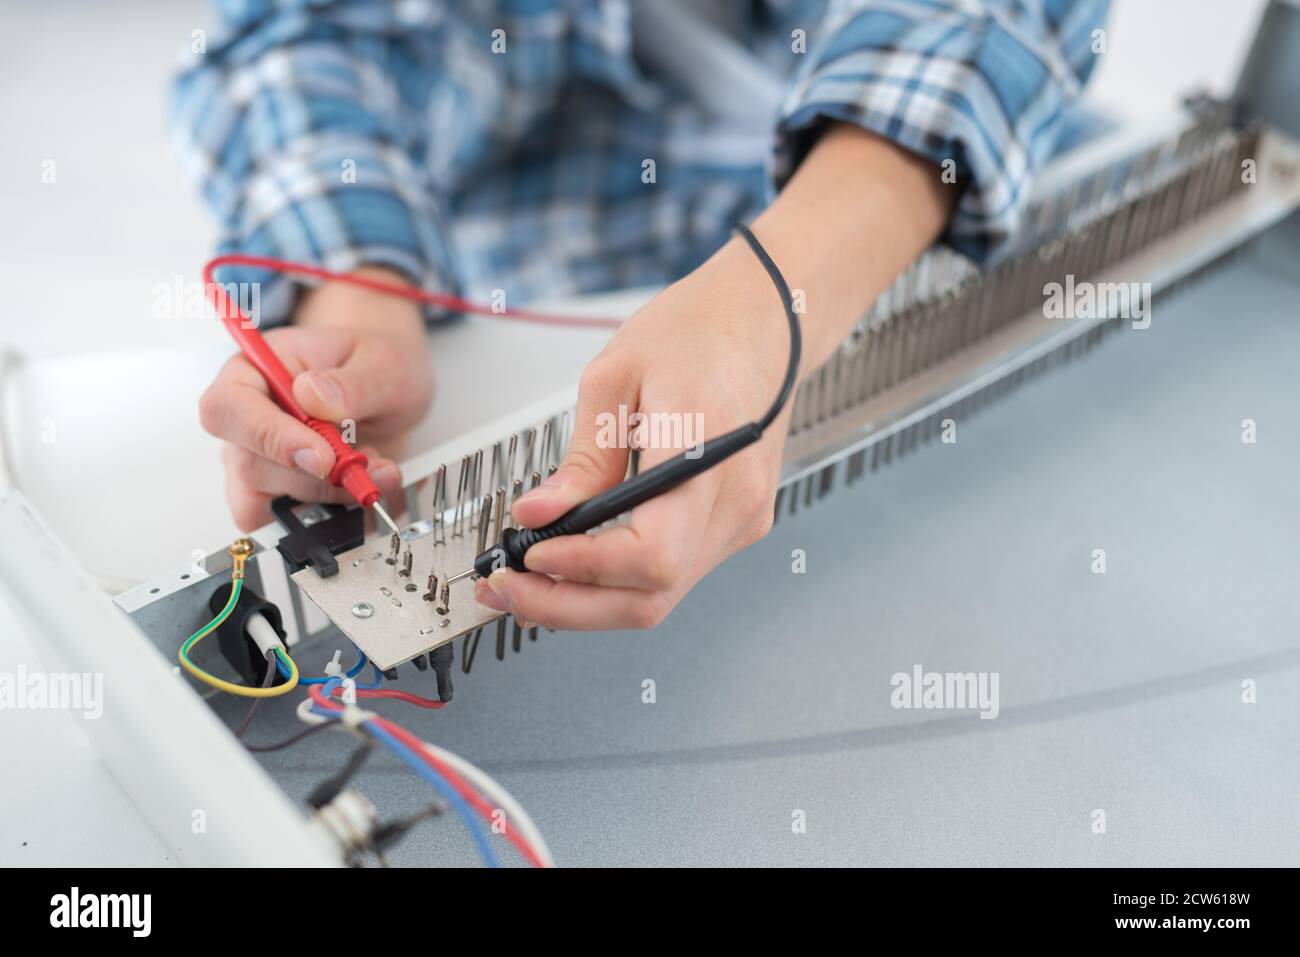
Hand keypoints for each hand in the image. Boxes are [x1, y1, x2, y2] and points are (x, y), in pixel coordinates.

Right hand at [199, 267, 431, 529]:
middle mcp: (247, 418)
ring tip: (372, 467)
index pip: (228, 408)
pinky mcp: (278, 491)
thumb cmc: (373, 363)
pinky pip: (285, 521)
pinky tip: (359, 486)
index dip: (269, 438)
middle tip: (367, 464)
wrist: (387, 384)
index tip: (320, 457)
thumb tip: (313, 396)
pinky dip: (329, 513)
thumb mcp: (382, 362)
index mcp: (255, 370)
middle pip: (249, 466)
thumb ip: (352, 383)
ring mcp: (257, 459)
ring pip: (264, 503)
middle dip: (315, 478)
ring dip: (327, 497)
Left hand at [474, 237, 792, 628]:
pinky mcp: (735, 525)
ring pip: (660, 598)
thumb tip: (538, 513)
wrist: (763, 319)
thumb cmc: (697, 332)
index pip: (652, 552)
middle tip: (506, 587)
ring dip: (587, 604)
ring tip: (526, 584)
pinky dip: (616, 583)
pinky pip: (673, 575)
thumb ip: (582, 458)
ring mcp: (742, 519)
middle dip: (569, 605)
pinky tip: (573, 567)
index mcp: (706, 452)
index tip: (531, 552)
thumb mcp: (616, 377)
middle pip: (652, 595)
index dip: (584, 566)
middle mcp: (735, 501)